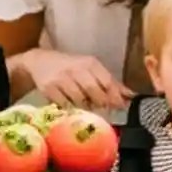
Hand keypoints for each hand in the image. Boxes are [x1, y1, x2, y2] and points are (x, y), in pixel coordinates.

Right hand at [17, 49, 132, 108]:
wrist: (40, 61)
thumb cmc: (71, 67)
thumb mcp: (91, 69)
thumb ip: (111, 83)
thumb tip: (131, 96)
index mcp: (90, 63)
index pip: (107, 82)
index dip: (115, 97)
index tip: (120, 107)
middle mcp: (76, 69)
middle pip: (94, 91)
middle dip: (101, 103)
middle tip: (104, 110)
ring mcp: (61, 78)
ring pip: (79, 100)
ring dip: (86, 108)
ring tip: (88, 108)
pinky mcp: (49, 88)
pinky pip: (64, 105)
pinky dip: (71, 109)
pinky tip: (72, 108)